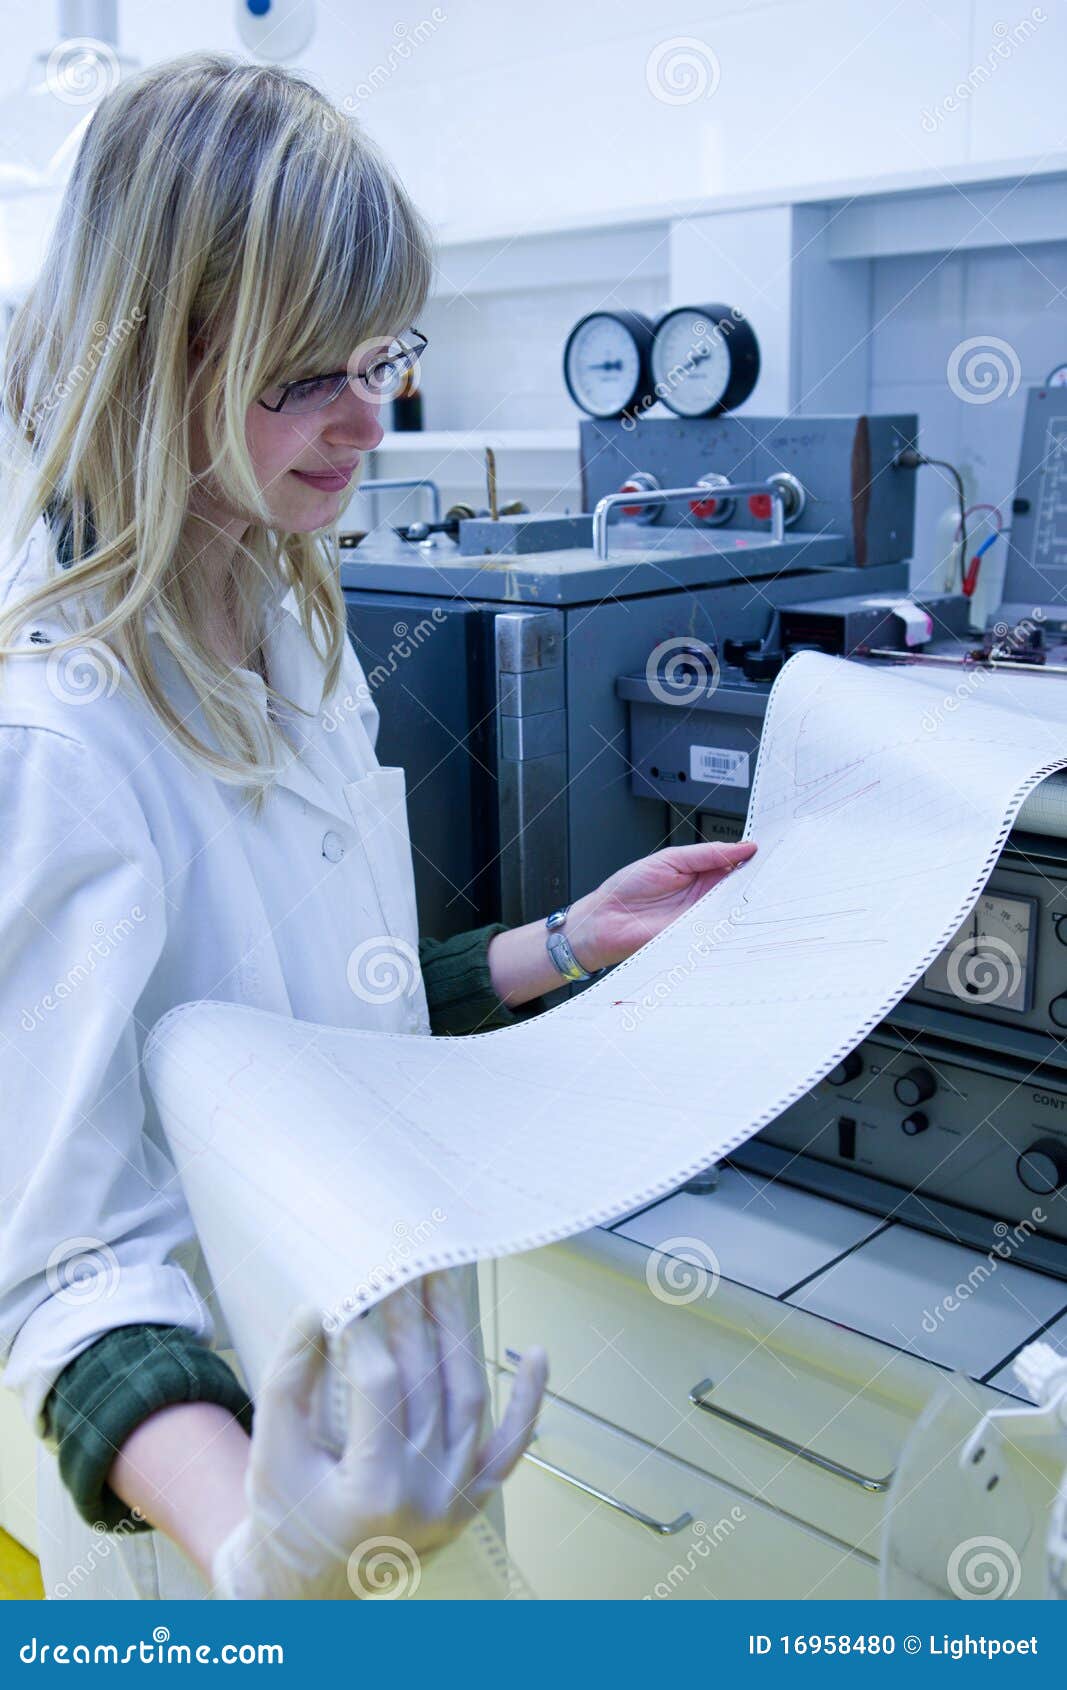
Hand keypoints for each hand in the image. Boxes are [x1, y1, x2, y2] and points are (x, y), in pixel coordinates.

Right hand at [211, 1271, 547, 1599]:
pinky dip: (526, 1403)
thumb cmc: (281, 1514)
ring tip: (444, 1281)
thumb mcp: (271, 1447)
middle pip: (426, 1383)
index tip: (349, 1293)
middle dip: (412, 1316)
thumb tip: (320, 1305)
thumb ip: (291, 1375)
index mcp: (373, 1491)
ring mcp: (454, 1503)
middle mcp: (425, 1498)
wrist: (302, 1588)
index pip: (378, 1386)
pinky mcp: (468, 1504)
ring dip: (457, 1335)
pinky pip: (508, 1450)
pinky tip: (535, 1353)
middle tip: (403, 1263)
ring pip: (466, 1400)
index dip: (363, 1333)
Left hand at [567, 839, 757, 971]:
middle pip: (742, 886)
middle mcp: (706, 895)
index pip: (735, 863)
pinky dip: (734, 922)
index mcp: (701, 872)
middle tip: (775, 867)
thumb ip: (706, 854)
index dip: (752, 857)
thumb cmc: (628, 888)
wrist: (606, 919)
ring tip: (764, 886)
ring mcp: (704, 916)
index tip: (770, 849)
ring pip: (737, 908)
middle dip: (758, 878)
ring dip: (750, 900)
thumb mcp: (670, 860)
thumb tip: (742, 848)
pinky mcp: (699, 936)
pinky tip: (742, 910)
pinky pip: (723, 929)